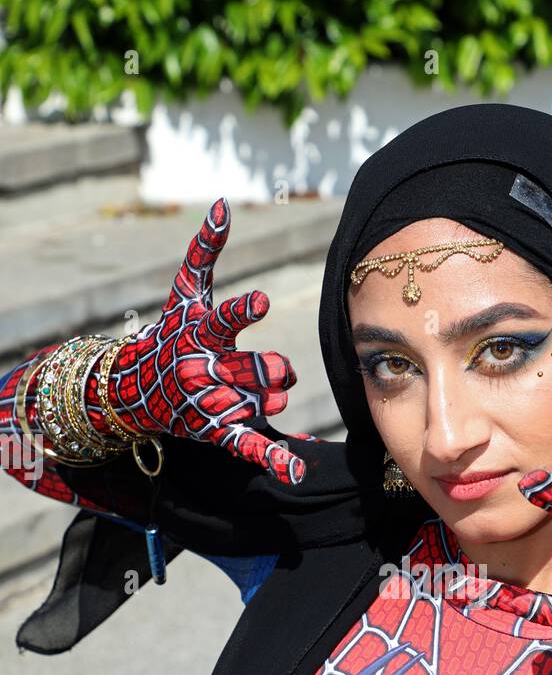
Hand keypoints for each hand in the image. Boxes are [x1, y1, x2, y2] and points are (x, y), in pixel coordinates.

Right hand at [96, 198, 305, 485]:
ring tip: (260, 392)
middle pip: (262, 371)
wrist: (132, 389)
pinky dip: (273, 459)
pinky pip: (248, 446)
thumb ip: (204, 252)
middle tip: (277, 371)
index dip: (244, 312)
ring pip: (264, 404)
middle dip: (275, 372)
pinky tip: (297, 470)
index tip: (261, 301)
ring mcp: (209, 403)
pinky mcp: (215, 432)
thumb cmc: (167, 333)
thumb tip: (223, 204)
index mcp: (201, 333)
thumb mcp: (184, 293)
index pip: (226, 320)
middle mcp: (204, 369)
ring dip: (271, 399)